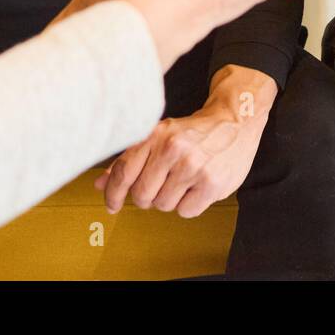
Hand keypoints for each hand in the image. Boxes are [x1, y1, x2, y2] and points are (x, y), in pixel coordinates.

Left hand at [94, 66, 275, 217]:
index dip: (113, 194)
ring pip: (163, 205)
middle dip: (147, 196)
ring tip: (182, 181)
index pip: (124, 172)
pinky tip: (196, 187)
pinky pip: (186, 211)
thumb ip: (129, 159)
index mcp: (155, 135)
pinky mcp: (211, 183)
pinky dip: (189, 204)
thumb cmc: (192, 132)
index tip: (112, 204)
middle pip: (142, 195)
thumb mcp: (159, 136)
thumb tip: (100, 183)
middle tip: (159, 186)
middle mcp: (173, 149)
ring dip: (170, 199)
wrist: (234, 122)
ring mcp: (193, 166)